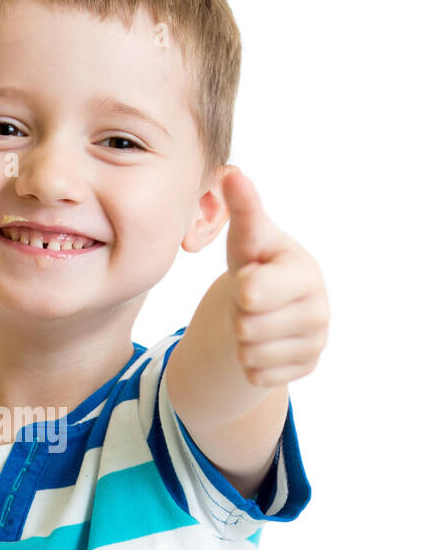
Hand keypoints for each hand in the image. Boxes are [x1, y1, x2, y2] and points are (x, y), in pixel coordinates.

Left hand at [223, 167, 329, 386]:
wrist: (265, 305)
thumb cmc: (255, 263)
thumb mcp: (247, 238)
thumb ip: (243, 209)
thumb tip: (232, 173)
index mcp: (304, 272)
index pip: (253, 294)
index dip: (241, 289)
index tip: (251, 276)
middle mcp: (319, 308)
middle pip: (247, 328)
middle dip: (238, 317)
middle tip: (251, 302)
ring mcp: (316, 341)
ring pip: (250, 355)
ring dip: (242, 341)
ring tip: (256, 320)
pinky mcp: (307, 367)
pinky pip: (257, 376)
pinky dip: (250, 364)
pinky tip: (262, 343)